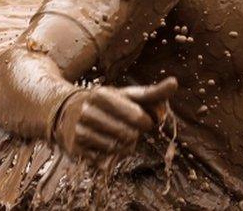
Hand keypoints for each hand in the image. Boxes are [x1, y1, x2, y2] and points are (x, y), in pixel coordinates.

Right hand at [53, 77, 176, 160]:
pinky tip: (105, 144)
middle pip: (128, 135)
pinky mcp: (75, 148)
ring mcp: (79, 130)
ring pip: (116, 148)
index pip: (138, 117)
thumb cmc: (109, 103)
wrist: (68, 112)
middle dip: (135, 135)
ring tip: (118, 136)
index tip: (146, 121)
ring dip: (124, 146)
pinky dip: (110, 155)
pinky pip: (103, 160)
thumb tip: (175, 82)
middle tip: (130, 130)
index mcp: (102, 94)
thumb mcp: (129, 95)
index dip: (147, 122)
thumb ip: (153, 92)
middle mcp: (87, 111)